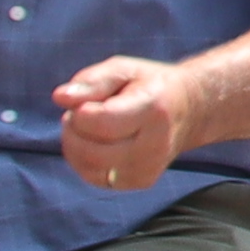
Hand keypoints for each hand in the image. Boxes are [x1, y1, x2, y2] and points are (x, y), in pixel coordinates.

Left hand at [55, 56, 197, 195]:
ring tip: (86, 126)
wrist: (189, 110)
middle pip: (92, 150)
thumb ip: (92, 81)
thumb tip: (60, 97)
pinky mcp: (140, 181)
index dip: (80, 112)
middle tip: (80, 112)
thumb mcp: (123, 69)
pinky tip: (94, 142)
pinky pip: (95, 177)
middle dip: (73, 129)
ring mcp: (148, 168)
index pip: (102, 123)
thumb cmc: (149, 85)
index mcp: (153, 110)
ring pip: (90, 167)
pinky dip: (84, 160)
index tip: (83, 101)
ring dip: (75, 145)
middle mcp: (155, 145)